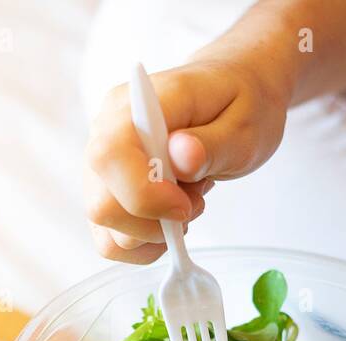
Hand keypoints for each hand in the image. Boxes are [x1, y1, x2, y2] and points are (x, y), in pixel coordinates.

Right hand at [85, 58, 290, 262]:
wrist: (234, 92)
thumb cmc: (239, 104)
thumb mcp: (243, 125)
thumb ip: (211, 144)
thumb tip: (180, 156)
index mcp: (137, 105)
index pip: (110, 155)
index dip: (143, 194)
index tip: (184, 205)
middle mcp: (106, 131)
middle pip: (101, 204)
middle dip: (153, 222)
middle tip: (194, 203)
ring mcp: (103, 163)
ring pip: (104, 227)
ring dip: (151, 233)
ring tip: (186, 203)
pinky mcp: (108, 189)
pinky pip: (109, 238)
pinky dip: (143, 244)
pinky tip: (169, 222)